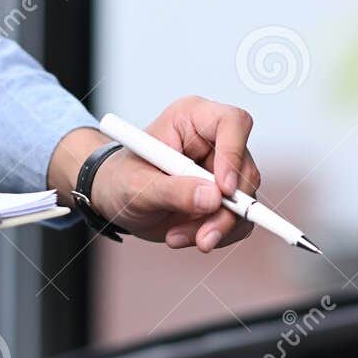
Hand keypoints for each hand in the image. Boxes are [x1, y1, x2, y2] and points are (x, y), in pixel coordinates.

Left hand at [47, 97, 261, 252]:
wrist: (114, 200)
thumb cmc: (119, 179)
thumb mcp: (137, 186)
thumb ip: (173, 191)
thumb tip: (212, 198)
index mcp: (191, 120)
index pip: (232, 123)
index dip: (234, 154)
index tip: (222, 190)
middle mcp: (212, 142)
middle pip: (244, 170)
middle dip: (226, 209)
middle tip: (203, 235)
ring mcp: (220, 172)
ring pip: (244, 201)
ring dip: (216, 227)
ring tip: (177, 237)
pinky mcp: (223, 199)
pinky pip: (237, 221)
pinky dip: (215, 235)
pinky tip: (185, 236)